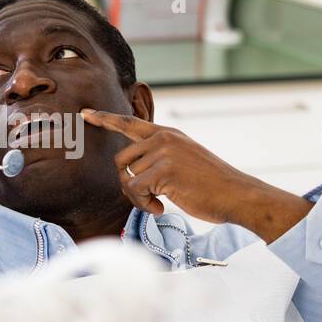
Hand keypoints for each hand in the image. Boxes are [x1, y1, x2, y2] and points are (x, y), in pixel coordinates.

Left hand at [80, 108, 311, 239]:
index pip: (129, 123)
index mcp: (167, 134)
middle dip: (127, 183)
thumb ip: (160, 158)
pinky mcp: (164, 169)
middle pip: (120, 160)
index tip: (85, 114)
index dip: (105, 119)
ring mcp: (164, 152)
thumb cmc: (211, 185)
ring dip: (139, 198)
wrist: (236, 194)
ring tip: (160, 203)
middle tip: (147, 198)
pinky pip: (136, 191)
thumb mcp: (184, 160)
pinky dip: (145, 205)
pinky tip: (162, 208)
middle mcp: (163, 138)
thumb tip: (131, 173)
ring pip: (127, 178)